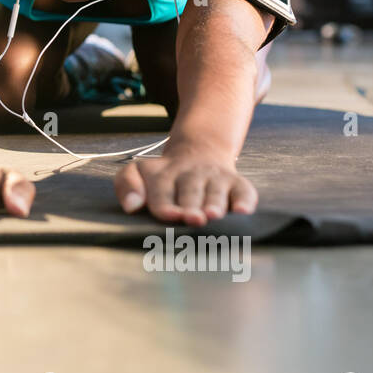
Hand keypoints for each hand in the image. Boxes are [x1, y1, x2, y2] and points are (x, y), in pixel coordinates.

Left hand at [115, 143, 257, 225]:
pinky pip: (244, 190)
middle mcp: (190, 175)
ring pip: (215, 191)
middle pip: (190, 191)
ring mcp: (215, 178)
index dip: (165, 203)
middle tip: (193, 219)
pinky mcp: (236, 182)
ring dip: (215, 203)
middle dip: (191, 205)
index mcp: (163, 175)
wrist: (199, 153)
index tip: (168, 215)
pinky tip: (243, 211)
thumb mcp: (138, 172)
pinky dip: (245, 200)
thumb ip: (127, 186)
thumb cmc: (163, 177)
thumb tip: (131, 207)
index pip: (161, 191)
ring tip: (214, 215)